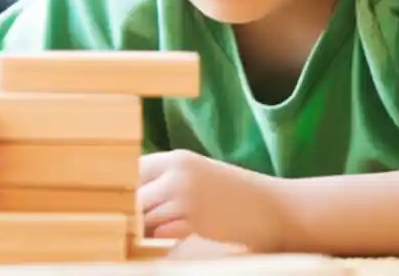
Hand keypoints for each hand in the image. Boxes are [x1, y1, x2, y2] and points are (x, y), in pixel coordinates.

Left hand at [139, 149, 285, 252]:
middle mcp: (178, 174)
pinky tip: (175, 236)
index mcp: (177, 159)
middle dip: (134, 212)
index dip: (127, 188)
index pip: (132, 170)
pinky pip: (160, 234)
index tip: (128, 202)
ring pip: (144, 217)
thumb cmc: (232, 193)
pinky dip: (162, 238)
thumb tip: (129, 198)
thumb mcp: (197, 174)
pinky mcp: (194, 222)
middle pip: (134, 196)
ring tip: (160, 229)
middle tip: (139, 222)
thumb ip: (166, 180)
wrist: (271, 207)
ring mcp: (185, 198)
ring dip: (146, 228)